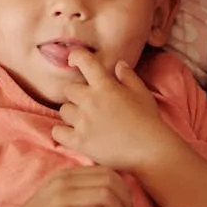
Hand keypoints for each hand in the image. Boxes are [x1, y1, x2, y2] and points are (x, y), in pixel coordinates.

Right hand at [0, 166, 134, 206]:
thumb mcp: (57, 198)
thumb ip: (82, 192)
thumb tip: (119, 196)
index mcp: (63, 176)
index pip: (106, 172)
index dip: (123, 189)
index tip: (126, 205)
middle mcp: (62, 184)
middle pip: (109, 182)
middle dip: (125, 201)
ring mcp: (59, 200)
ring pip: (105, 198)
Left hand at [52, 49, 180, 170]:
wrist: (149, 150)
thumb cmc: (148, 120)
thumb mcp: (141, 92)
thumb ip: (128, 76)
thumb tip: (118, 64)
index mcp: (105, 86)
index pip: (85, 62)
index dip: (76, 56)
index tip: (73, 59)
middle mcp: (90, 101)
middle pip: (69, 90)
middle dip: (77, 94)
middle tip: (90, 104)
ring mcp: (83, 122)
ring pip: (64, 110)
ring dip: (72, 114)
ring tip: (86, 122)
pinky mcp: (79, 142)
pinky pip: (57, 132)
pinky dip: (63, 133)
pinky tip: (73, 134)